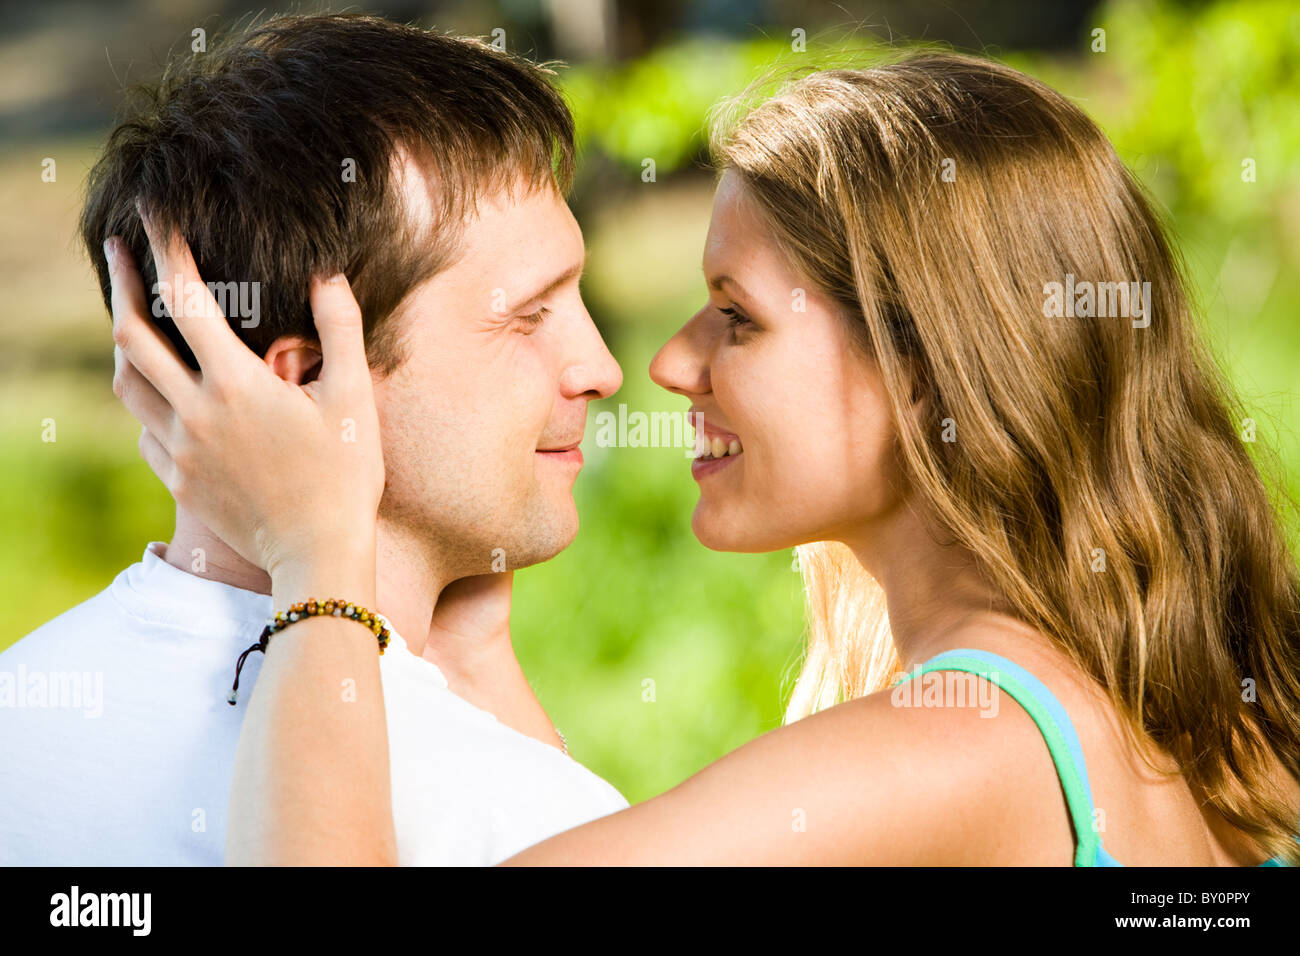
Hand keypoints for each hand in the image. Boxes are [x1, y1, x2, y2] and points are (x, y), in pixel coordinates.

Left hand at [105, 209, 383, 589]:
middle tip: (116, 250)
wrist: (316, 555)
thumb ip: (339, 328)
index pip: (184, 300)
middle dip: (120, 284)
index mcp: (236, 384)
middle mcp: (196, 413)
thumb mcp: (354, 397)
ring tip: (130, 316)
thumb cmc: (345, 475)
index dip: (165, 249)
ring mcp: (181, 451)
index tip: (152, 216)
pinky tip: (161, 393)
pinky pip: (143, 431)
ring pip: (126, 385)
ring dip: (123, 342)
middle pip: (131, 336)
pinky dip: (144, 402)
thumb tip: (325, 273)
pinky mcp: (179, 482)